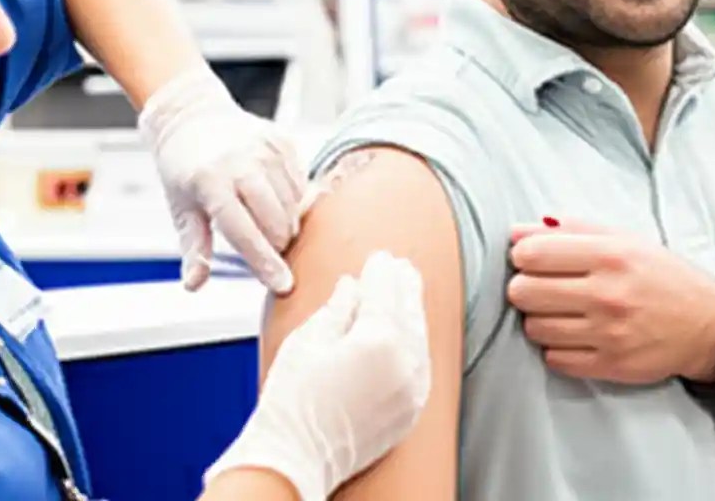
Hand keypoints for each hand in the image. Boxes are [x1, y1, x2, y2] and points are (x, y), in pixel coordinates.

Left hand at [138, 68, 306, 293]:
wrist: (191, 116)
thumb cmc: (184, 168)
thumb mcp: (182, 209)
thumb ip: (194, 247)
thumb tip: (194, 284)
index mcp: (211, 183)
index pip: (245, 233)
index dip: (265, 263)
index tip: (282, 285)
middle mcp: (242, 163)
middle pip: (276, 222)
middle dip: (277, 244)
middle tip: (266, 247)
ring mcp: (265, 149)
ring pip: (293, 205)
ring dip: (286, 223)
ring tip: (267, 222)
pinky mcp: (282, 141)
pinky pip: (301, 183)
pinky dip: (292, 199)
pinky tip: (274, 198)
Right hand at [203, 252, 431, 500]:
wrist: (294, 458)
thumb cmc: (292, 403)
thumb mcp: (307, 341)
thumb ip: (337, 309)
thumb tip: (352, 288)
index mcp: (378, 341)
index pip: (385, 292)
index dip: (381, 270)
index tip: (379, 257)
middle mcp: (404, 366)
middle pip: (410, 312)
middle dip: (404, 286)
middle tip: (399, 267)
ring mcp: (412, 392)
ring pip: (420, 339)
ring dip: (413, 313)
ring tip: (406, 294)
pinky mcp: (410, 413)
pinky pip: (421, 368)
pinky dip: (415, 345)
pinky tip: (407, 336)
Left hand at [507, 219, 714, 384]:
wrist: (710, 327)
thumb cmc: (661, 277)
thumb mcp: (625, 240)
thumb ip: (570, 230)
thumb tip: (516, 232)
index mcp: (611, 256)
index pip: (531, 255)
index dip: (522, 256)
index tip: (532, 260)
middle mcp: (608, 295)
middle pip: (522, 293)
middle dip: (524, 288)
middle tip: (542, 288)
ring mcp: (609, 334)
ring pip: (533, 328)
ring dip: (538, 319)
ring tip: (559, 312)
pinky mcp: (611, 366)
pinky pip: (553, 359)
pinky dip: (556, 348)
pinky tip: (574, 335)